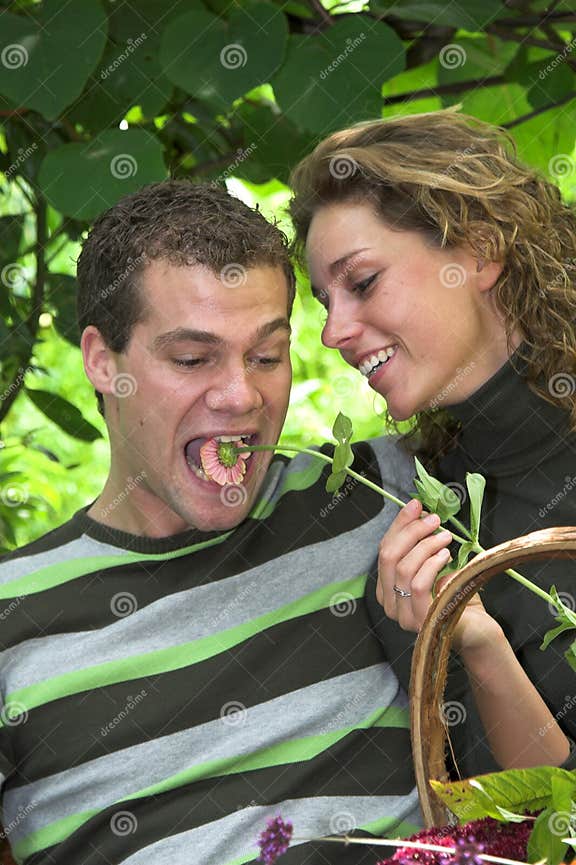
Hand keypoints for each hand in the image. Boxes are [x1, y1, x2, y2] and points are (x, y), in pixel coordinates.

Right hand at [377, 498, 500, 652]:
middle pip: (389, 557)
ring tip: (445, 538)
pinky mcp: (420, 620)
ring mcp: (402, 615)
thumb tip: (418, 509)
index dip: (399, 526)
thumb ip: (421, 542)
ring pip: (404, 568)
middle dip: (411, 532)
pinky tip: (445, 555)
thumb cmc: (455, 596)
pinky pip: (418, 584)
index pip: (384, 550)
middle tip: (434, 520)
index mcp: (387, 590)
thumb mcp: (434, 563)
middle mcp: (389, 604)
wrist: (477, 629)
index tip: (416, 506)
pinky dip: (431, 563)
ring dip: (426, 546)